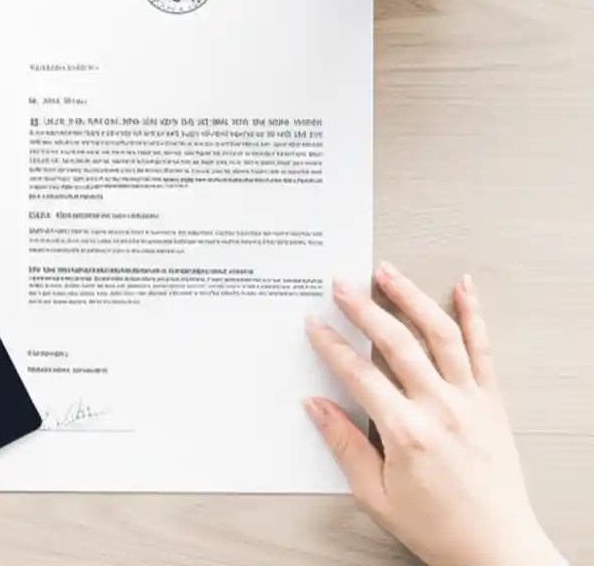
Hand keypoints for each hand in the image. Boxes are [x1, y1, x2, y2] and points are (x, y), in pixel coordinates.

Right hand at [305, 263, 564, 565]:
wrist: (496, 546)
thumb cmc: (437, 526)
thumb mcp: (375, 494)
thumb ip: (344, 445)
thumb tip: (316, 406)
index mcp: (407, 432)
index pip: (359, 373)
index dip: (332, 344)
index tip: (314, 324)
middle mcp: (441, 408)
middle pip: (396, 342)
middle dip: (364, 308)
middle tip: (342, 285)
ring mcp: (471, 401)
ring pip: (440, 333)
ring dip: (412, 297)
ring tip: (388, 272)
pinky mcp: (491, 402)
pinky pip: (483, 348)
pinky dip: (473, 314)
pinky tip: (462, 288)